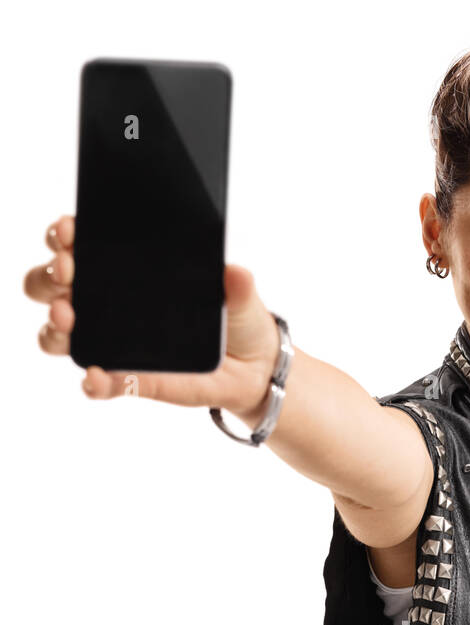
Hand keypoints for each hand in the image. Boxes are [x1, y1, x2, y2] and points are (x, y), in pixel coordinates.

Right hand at [22, 215, 279, 419]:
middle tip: (67, 273)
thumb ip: (236, 283)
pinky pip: (101, 383)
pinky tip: (97, 377)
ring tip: (68, 319)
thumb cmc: (235, 317)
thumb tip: (235, 272)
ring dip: (55, 327)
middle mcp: (108, 303)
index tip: (67, 231)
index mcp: (126, 269)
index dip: (63, 236)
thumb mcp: (240, 294)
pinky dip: (94, 382)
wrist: (254, 366)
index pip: (78, 245)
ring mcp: (114, 342)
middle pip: (53, 286)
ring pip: (61, 333)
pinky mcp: (131, 379)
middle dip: (49, 277)